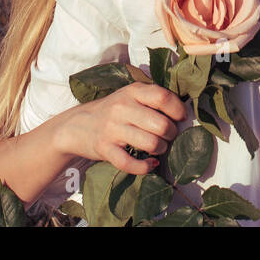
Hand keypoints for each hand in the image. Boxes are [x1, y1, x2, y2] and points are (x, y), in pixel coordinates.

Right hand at [60, 82, 188, 174]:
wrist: (76, 125)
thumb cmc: (112, 110)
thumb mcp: (129, 96)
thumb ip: (152, 99)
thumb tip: (183, 111)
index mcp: (132, 91)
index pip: (163, 97)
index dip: (178, 110)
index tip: (181, 118)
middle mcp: (122, 108)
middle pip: (161, 124)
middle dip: (171, 134)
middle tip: (168, 136)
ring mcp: (112, 129)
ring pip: (151, 144)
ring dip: (161, 149)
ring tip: (158, 148)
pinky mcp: (105, 149)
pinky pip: (131, 164)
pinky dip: (145, 167)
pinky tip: (150, 164)